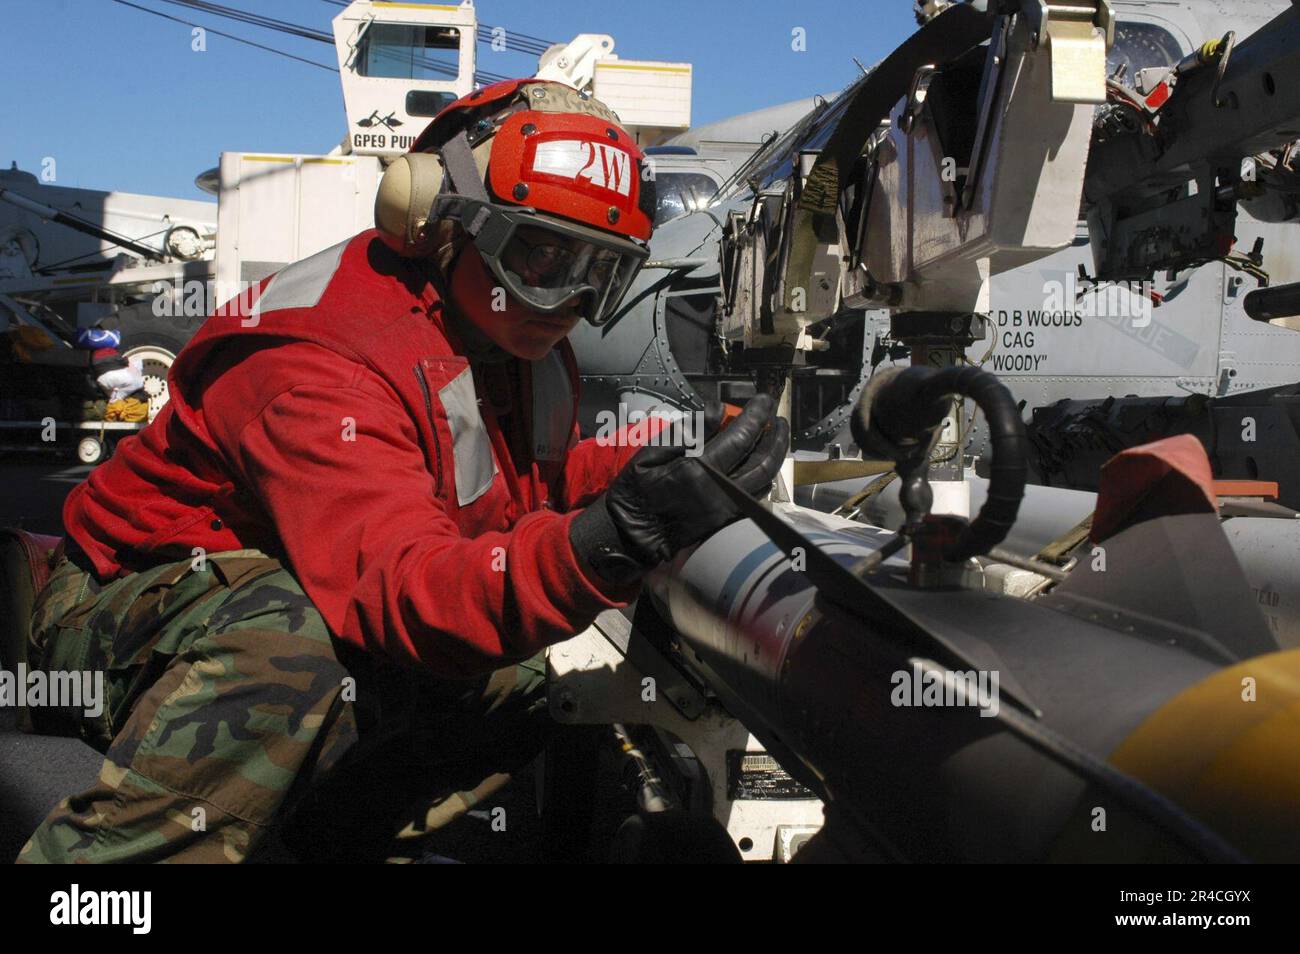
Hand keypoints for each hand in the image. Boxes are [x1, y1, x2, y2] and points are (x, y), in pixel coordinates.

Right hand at [570, 395, 789, 582]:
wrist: (631, 537)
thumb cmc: (636, 492)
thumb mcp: (649, 453)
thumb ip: (686, 431)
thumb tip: (717, 410)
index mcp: (700, 468)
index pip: (741, 435)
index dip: (757, 414)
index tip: (763, 399)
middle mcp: (721, 489)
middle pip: (763, 458)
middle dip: (776, 434)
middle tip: (779, 417)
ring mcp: (727, 508)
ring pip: (765, 478)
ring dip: (777, 455)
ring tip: (777, 437)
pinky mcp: (727, 520)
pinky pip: (757, 496)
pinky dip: (767, 477)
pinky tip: (764, 464)